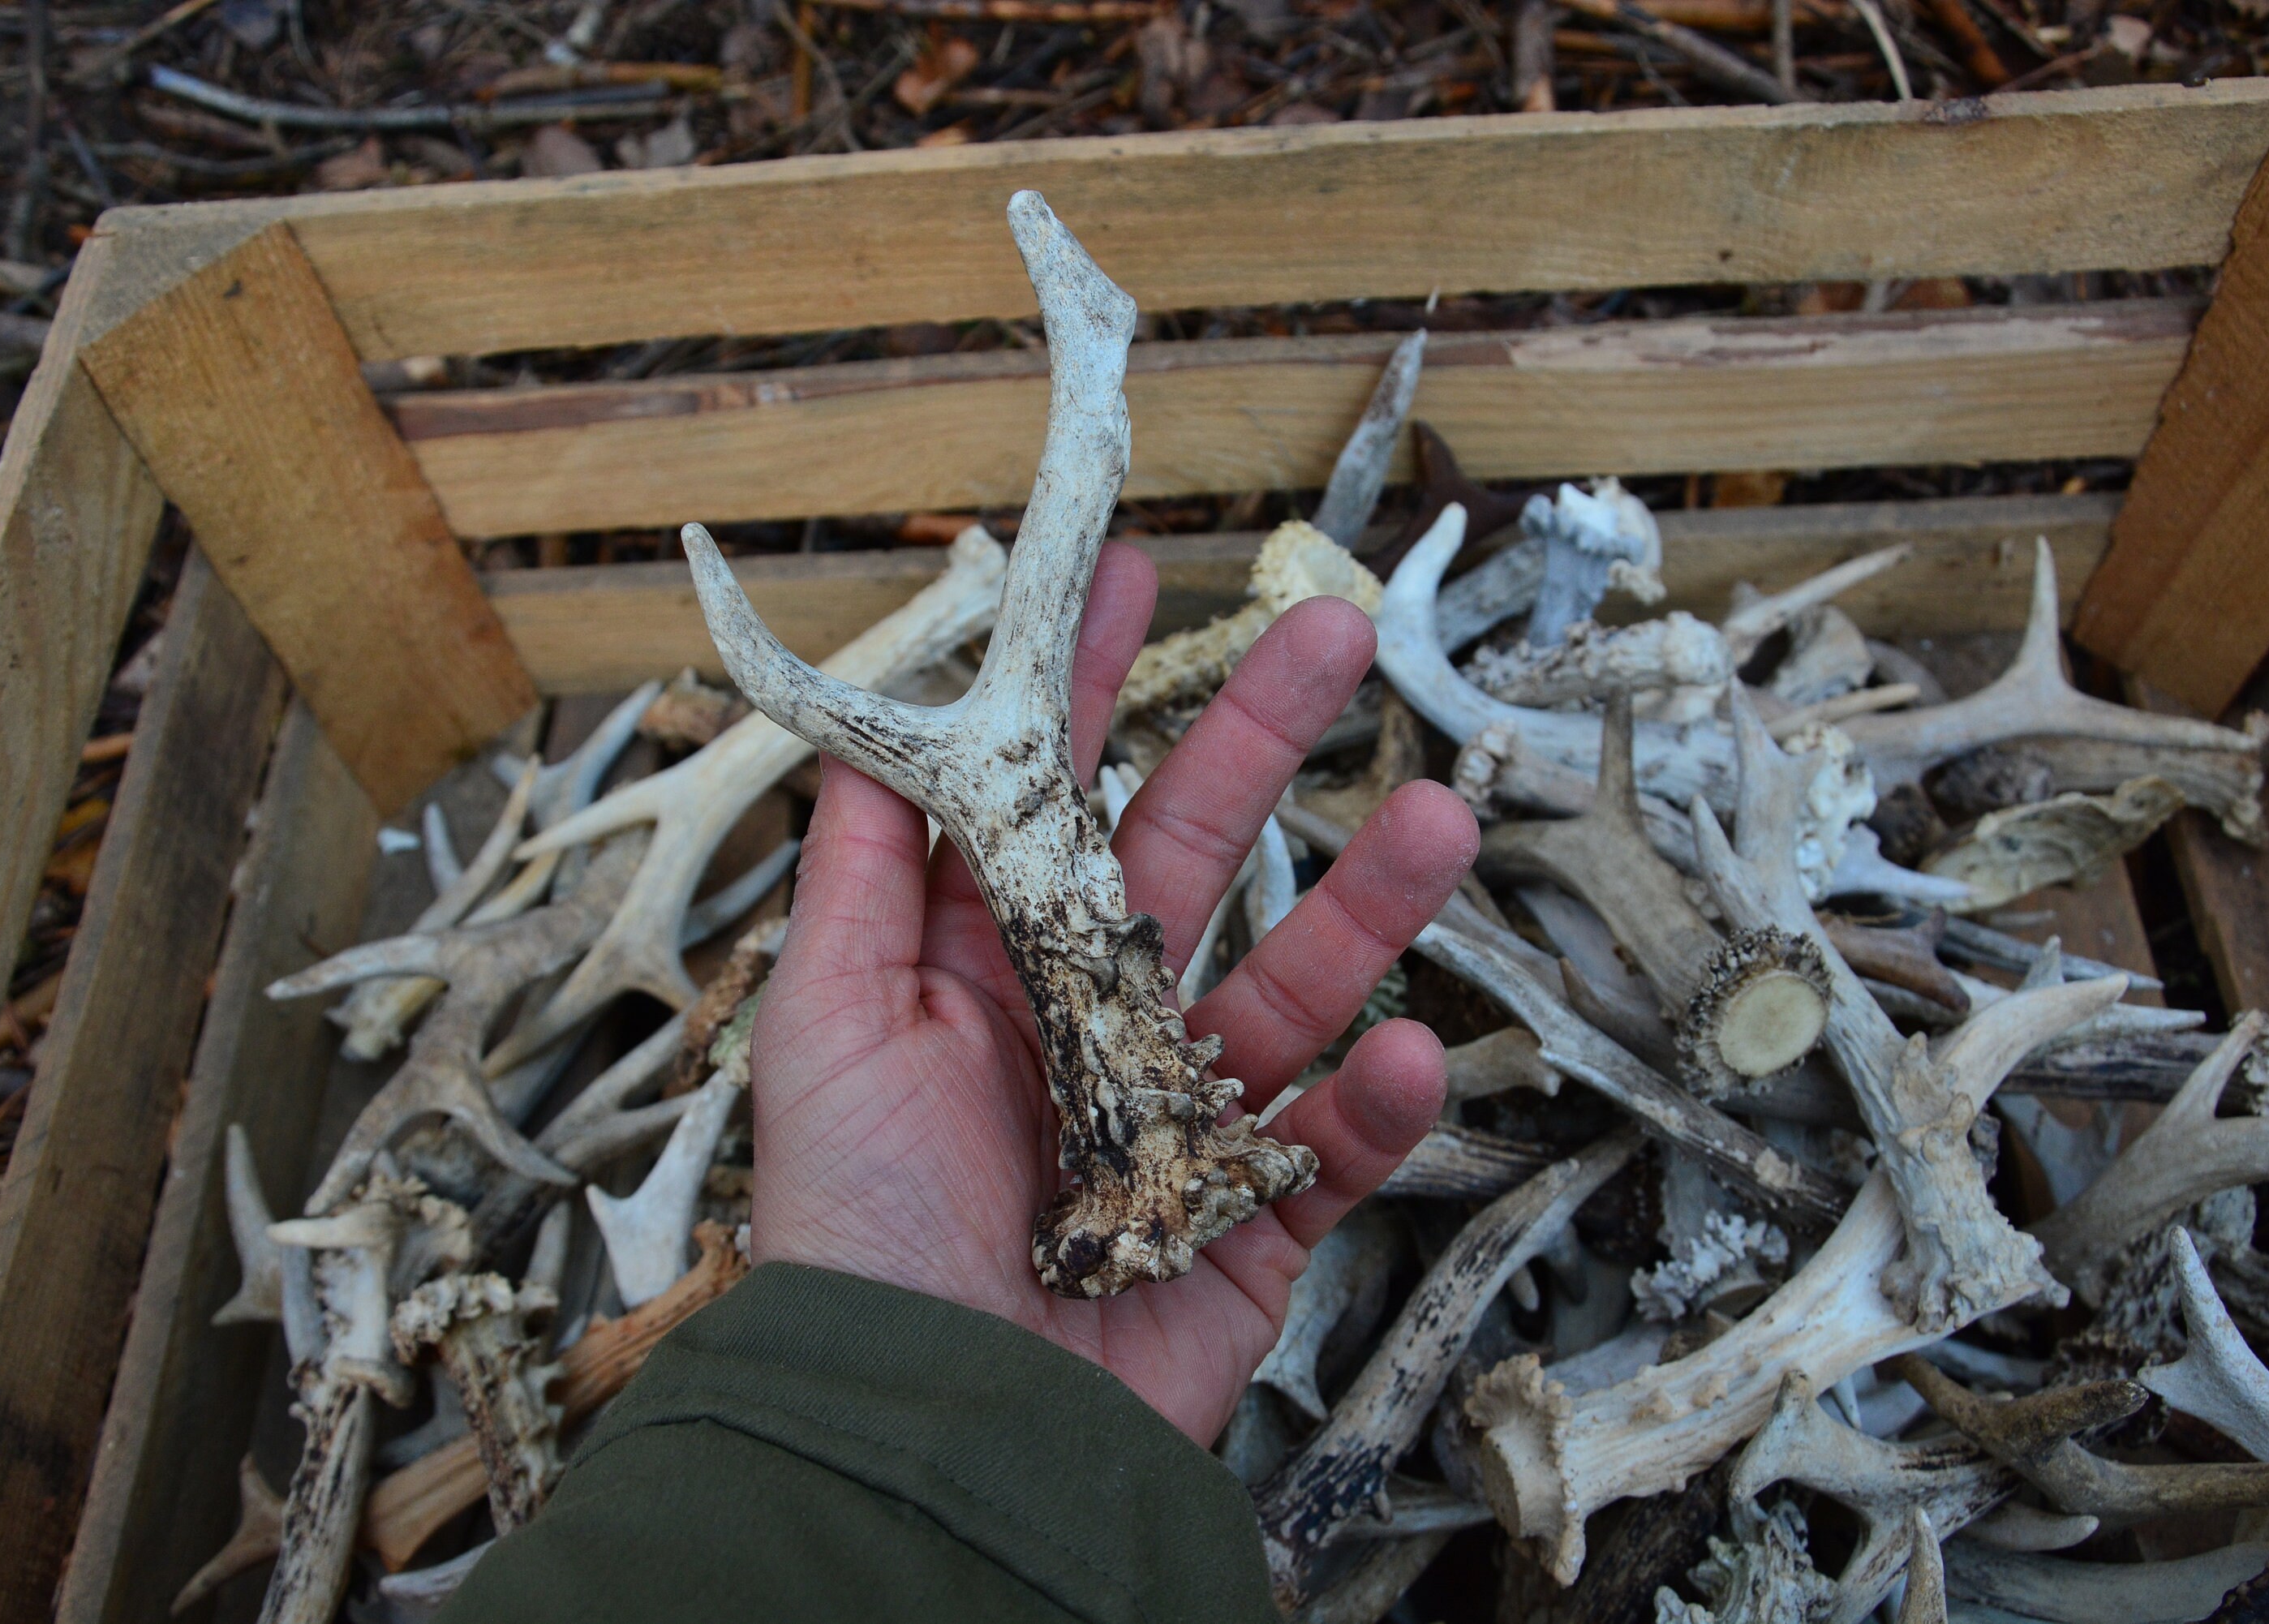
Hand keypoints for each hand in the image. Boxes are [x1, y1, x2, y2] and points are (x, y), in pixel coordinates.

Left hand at [746, 543, 1480, 1445]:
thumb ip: (862, 878)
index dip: (1095, 688)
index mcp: (983, 971)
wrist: (928, 1428)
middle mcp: (1088, 1027)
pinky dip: (1379, 1105)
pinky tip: (1413, 1047)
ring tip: (1443, 816)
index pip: (1055, 800)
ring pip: (1291, 987)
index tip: (1139, 577)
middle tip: (1334, 635)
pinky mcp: (1246, 1226)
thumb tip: (866, 727)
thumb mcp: (826, 1027)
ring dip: (1368, 903)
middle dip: (1260, 742)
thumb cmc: (855, 1230)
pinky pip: (1333, 1150)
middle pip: (1193, 857)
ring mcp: (1177, 1124)